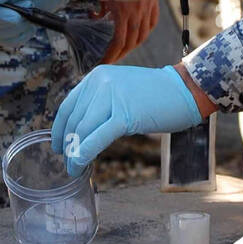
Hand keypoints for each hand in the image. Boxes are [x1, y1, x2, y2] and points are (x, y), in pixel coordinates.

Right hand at [0, 0, 75, 45]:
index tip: (19, 11)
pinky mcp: (11, 24)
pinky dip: (22, 35)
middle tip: (28, 5)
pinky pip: (9, 40)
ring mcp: (0, 13)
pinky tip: (31, 24)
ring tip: (30, 10)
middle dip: (12, 20)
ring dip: (18, 28)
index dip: (0, 13)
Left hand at [51, 65, 202, 175]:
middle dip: (68, 143)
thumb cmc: (155, 94)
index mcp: (97, 76)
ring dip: (74, 152)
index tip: (58, 144)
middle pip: (74, 120)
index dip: (59, 128)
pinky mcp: (124, 114)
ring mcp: (112, 97)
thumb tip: (81, 130)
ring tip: (73, 167)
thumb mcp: (120, 90)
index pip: (69, 105)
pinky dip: (84, 153)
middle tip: (68, 161)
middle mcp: (100, 82)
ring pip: (83, 130)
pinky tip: (79, 165)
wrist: (184, 90)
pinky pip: (97, 138)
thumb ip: (100, 103)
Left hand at [96, 0, 159, 62]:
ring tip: (125, 50)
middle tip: (111, 59)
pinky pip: (152, 22)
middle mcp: (137, 14)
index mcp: (122, 12)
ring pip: (143, 35)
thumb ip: (101, 7)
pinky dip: (146, 31)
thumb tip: (95, 17)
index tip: (104, 63)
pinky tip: (139, 34)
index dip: (111, 55)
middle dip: (120, 54)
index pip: (119, 42)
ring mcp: (147, 9)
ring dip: (134, 45)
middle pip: (132, 42)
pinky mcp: (153, 3)